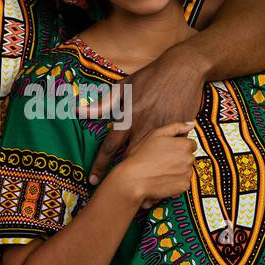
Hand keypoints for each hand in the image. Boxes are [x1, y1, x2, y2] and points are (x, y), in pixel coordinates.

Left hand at [84, 44, 207, 186]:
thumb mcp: (125, 85)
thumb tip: (80, 110)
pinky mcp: (181, 130)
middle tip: (113, 191)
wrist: (183, 68)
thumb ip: (104, 102)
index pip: (110, 146)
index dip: (100, 164)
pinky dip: (167, 168)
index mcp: (129, 116)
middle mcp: (144, 125)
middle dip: (121, 176)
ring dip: (145, 178)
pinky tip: (164, 182)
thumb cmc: (151, 76)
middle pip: (130, 158)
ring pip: (151, 159)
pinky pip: (173, 153)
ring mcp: (164, 129)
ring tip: (139, 195)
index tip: (92, 179)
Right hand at [104, 121, 197, 208]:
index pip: (191, 144)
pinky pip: (183, 183)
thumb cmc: (141, 156)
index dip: (179, 147)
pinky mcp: (183, 186)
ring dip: (178, 171)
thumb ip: (176, 127)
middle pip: (189, 158)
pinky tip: (164, 180)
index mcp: (184, 145)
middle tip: (163, 161)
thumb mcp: (156, 134)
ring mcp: (187, 173)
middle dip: (179, 159)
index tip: (168, 151)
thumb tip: (191, 124)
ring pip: (187, 170)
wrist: (133, 179)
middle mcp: (189, 159)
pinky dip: (176, 183)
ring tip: (162, 171)